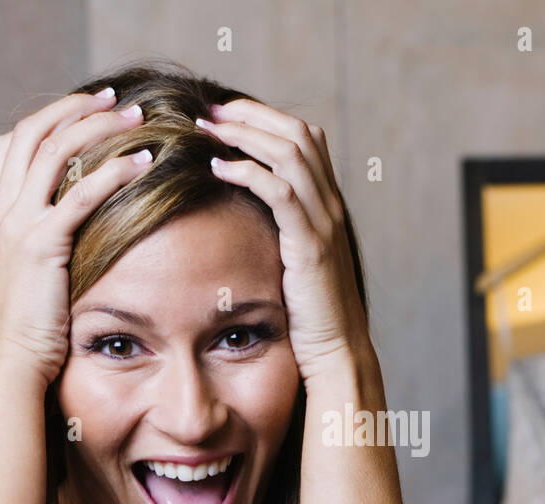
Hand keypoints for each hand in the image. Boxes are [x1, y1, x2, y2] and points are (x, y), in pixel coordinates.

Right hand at [0, 89, 151, 385]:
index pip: (12, 145)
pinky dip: (115, 170)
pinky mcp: (42, 245)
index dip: (50, 120)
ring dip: (100, 126)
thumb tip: (65, 250)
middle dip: (78, 109)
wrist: (6, 369)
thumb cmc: (22, 338)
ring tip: (139, 117)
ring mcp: (16, 225)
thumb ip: (37, 255)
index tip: (87, 110)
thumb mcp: (23, 285)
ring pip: (56, 150)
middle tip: (119, 99)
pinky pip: (82, 193)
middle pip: (34, 132)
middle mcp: (0, 212)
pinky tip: (146, 162)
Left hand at [196, 100, 369, 384]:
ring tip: (208, 129)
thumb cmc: (308, 315)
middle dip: (252, 115)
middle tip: (210, 110)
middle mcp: (331, 207)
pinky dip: (248, 172)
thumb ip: (279, 233)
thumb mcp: (293, 263)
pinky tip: (218, 167)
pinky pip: (281, 192)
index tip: (225, 114)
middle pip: (299, 134)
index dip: (266, 118)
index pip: (305, 140)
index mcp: (327, 206)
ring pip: (291, 154)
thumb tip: (241, 215)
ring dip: (246, 134)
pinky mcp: (311, 246)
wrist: (336, 351)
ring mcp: (324, 224)